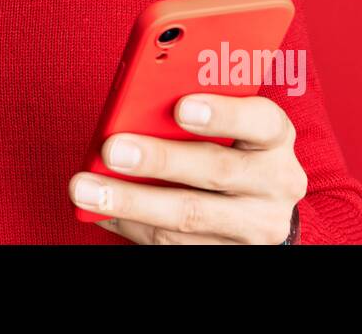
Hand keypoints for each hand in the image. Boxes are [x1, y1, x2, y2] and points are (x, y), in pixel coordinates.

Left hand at [68, 93, 305, 243]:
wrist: (258, 205)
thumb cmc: (228, 145)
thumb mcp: (225, 121)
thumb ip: (190, 108)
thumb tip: (134, 107)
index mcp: (274, 137)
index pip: (260, 120)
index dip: (223, 113)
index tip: (181, 107)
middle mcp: (275, 183)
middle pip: (216, 170)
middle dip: (159, 159)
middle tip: (112, 150)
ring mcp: (256, 226)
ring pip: (190, 215)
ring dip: (132, 202)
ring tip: (86, 189)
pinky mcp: (230, 254)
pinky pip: (175, 244)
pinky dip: (133, 225)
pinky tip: (101, 211)